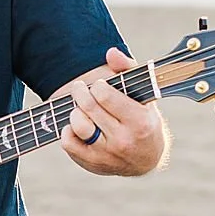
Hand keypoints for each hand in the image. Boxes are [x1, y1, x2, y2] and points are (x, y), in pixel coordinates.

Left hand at [61, 46, 165, 175]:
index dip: (98, 87)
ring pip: (78, 125)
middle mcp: (124, 140)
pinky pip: (68, 143)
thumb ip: (128, 69)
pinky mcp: (92, 163)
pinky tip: (76, 125)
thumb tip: (111, 52)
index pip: (105, 95)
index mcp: (140, 122)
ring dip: (75, 112)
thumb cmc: (144, 119)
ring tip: (80, 108)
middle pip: (88, 107)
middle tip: (80, 88)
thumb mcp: (144, 94)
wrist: (147, 160)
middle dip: (80, 92)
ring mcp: (107, 154)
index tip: (100, 87)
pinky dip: (67, 130)